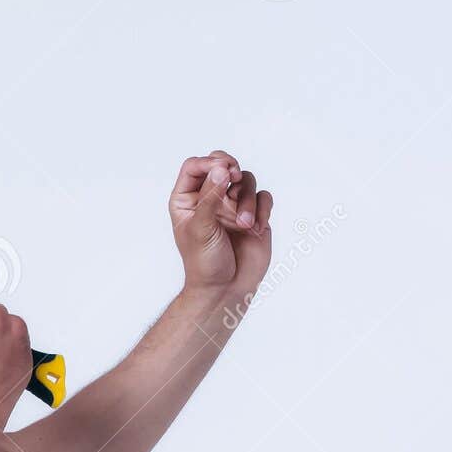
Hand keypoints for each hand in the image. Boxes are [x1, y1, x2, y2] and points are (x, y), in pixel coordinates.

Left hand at [169, 150, 273, 297]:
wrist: (226, 288)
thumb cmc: (205, 263)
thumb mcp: (201, 228)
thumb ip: (210, 196)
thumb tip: (221, 168)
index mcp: (187, 200)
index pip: (194, 167)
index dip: (209, 163)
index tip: (223, 170)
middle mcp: (210, 199)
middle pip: (221, 164)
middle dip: (231, 168)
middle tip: (234, 178)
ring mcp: (232, 206)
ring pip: (246, 180)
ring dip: (247, 199)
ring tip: (244, 224)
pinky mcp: (254, 215)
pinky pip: (263, 197)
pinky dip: (262, 208)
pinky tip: (255, 228)